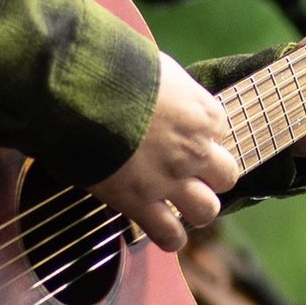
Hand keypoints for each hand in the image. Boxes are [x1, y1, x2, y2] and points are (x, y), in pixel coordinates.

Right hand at [90, 52, 237, 251]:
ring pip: (207, 210)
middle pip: (226, 175)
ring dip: (195, 207)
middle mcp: (194, 149)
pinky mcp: (141, 202)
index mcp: (202, 113)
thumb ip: (171, 89)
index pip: (221, 131)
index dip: (201, 135)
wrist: (79, 91)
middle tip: (186, 172)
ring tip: (177, 203)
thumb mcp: (155, 68)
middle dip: (209, 175)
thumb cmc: (113, 70)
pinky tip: (162, 228)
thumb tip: (166, 94)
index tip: (181, 134)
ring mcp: (170, 179)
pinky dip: (169, 236)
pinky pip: (170, 235)